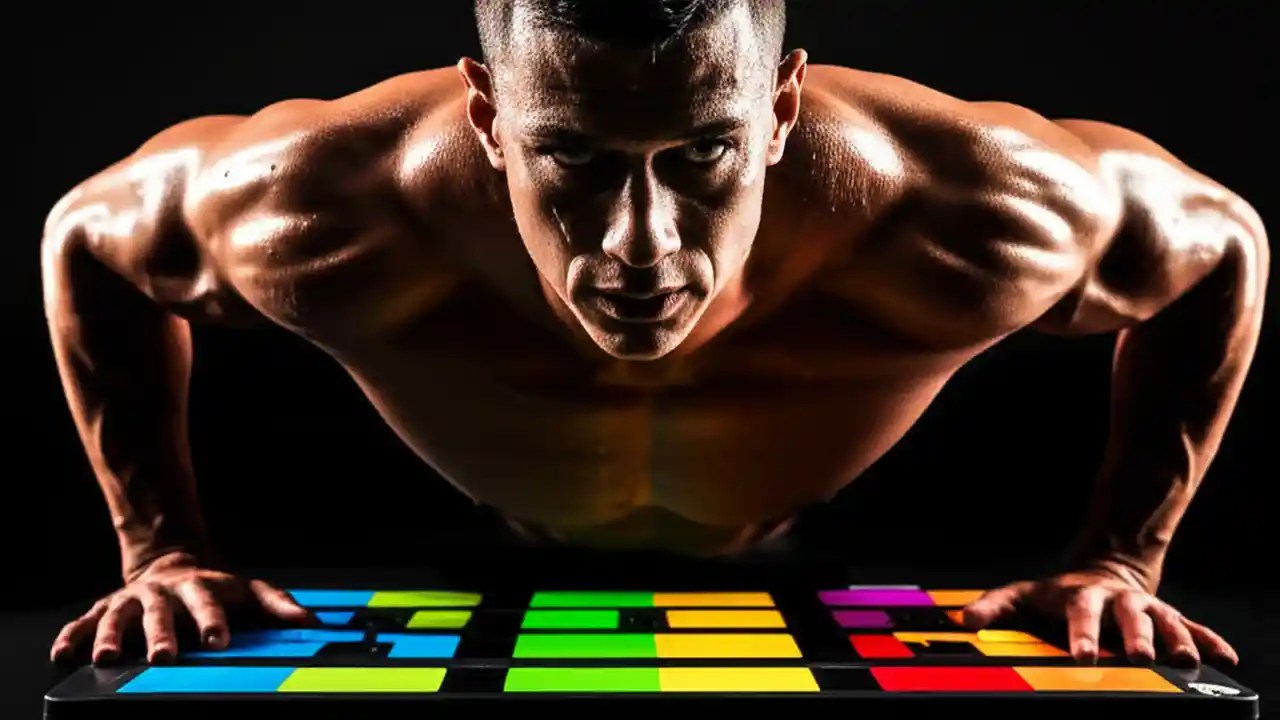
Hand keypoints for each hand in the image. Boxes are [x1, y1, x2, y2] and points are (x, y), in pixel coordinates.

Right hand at [50, 552, 315, 664]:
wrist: (171, 561)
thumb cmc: (216, 587)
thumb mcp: (249, 589)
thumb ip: (278, 605)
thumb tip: (312, 622)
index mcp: (198, 587)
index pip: (207, 603)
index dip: (212, 621)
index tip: (218, 640)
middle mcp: (162, 593)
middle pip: (161, 613)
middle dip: (161, 635)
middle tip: (164, 658)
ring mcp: (131, 600)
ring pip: (118, 617)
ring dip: (111, 637)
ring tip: (108, 659)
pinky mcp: (105, 609)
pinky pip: (84, 623)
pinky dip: (73, 637)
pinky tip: (64, 654)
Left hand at [961, 564, 1237, 667]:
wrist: (1102, 571)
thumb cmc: (1056, 594)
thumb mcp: (1023, 595)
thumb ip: (996, 606)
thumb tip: (967, 620)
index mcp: (1082, 597)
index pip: (1081, 615)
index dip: (1082, 635)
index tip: (1082, 657)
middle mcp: (1118, 601)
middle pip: (1130, 618)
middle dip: (1135, 638)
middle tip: (1141, 660)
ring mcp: (1147, 609)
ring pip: (1165, 622)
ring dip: (1177, 640)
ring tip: (1186, 661)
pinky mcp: (1170, 618)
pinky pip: (1194, 628)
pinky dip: (1209, 641)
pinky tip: (1225, 658)